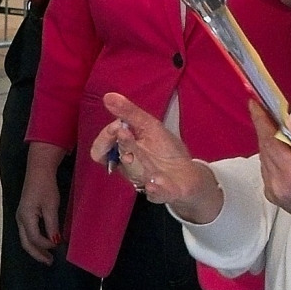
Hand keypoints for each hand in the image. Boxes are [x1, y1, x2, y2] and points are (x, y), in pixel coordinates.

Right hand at [15, 142, 67, 264]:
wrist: (38, 171)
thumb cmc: (45, 186)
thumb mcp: (51, 206)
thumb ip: (52, 225)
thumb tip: (55, 241)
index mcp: (25, 217)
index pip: (35, 238)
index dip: (47, 245)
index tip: (59, 246)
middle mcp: (19, 219)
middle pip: (26, 242)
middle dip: (37, 254)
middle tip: (49, 262)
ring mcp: (20, 217)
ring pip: (25, 239)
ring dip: (36, 249)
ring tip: (47, 257)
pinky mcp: (24, 214)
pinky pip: (27, 233)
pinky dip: (35, 241)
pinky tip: (43, 243)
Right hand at [89, 92, 221, 222]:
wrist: (189, 173)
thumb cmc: (165, 149)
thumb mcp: (149, 126)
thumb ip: (129, 113)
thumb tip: (107, 95)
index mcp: (122, 153)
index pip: (101, 150)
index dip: (105, 139)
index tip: (117, 126)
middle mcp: (129, 169)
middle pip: (116, 160)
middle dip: (122, 145)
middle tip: (124, 132)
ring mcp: (145, 182)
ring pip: (135, 175)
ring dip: (135, 162)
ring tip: (136, 152)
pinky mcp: (162, 193)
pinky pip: (156, 194)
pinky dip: (156, 189)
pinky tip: (155, 182)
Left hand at [251, 103, 290, 247]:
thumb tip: (285, 119)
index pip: (269, 139)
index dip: (261, 119)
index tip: (256, 105)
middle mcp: (279, 185)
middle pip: (264, 148)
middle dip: (269, 131)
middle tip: (273, 116)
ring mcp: (275, 193)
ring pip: (264, 159)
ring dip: (272, 146)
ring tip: (289, 140)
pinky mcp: (274, 197)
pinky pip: (268, 171)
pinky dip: (275, 160)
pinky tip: (289, 158)